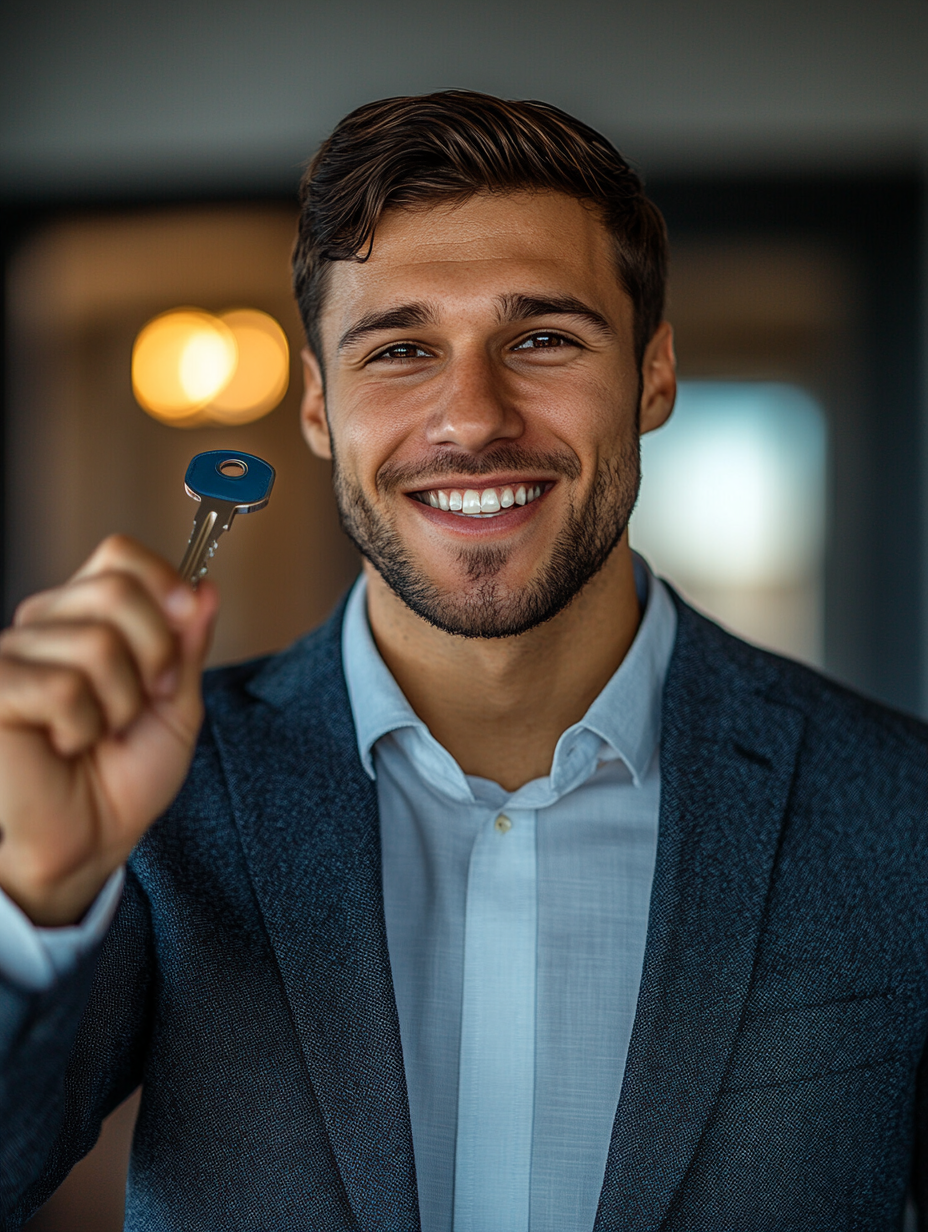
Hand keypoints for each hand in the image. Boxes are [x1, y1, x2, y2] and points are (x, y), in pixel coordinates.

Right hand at [0, 536, 217, 925]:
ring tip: (100, 733)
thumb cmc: (122, 778)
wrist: (87, 842)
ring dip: (119, 703)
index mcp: (86, 617)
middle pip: (115, 589)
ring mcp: (12, 654)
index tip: (188, 619)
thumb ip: (188, 644)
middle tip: (146, 700)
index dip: (163, 581)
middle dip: (154, 654)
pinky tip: (65, 745)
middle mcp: (44, 625)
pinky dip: (82, 726)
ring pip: (95, 643)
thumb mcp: (177, 705)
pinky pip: (62, 687)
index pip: (119, 554)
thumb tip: (207, 588)